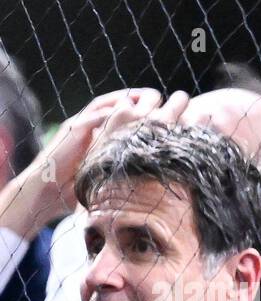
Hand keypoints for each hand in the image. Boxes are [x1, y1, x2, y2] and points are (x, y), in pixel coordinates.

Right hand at [1, 89, 188, 237]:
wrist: (46, 191)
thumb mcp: (105, 171)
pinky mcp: (72, 132)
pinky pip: (92, 117)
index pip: (120, 112)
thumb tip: (147, 170)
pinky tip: (127, 111)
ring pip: (105, 104)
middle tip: (158, 97)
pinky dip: (110, 113)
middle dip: (137, 97)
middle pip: (114, 102)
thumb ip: (120, 163)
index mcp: (96, 133)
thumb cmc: (76, 187)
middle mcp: (88, 125)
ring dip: (125, 99)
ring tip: (147, 99)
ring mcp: (79, 126)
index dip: (140, 108)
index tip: (162, 109)